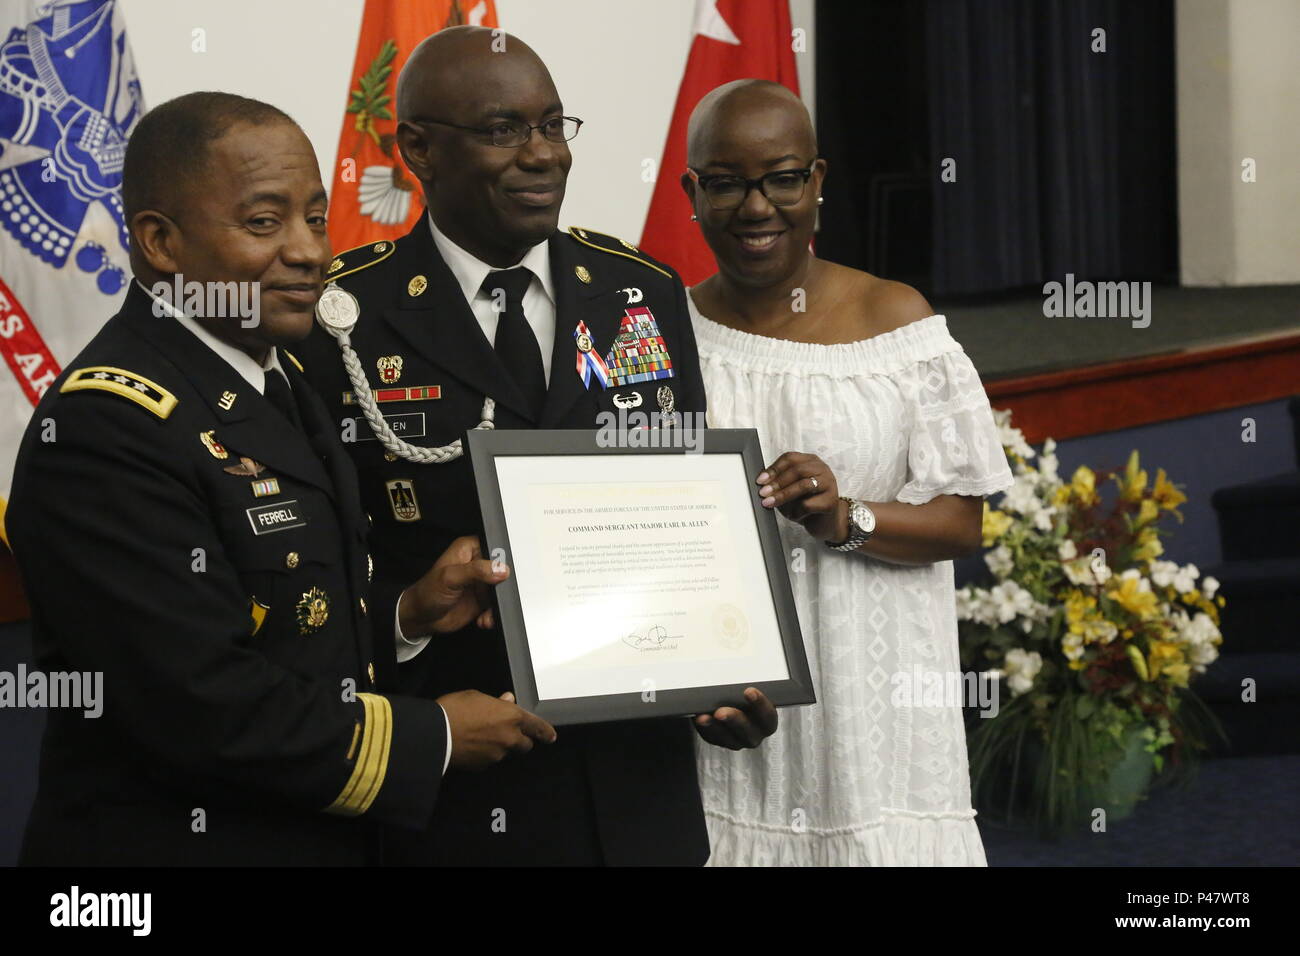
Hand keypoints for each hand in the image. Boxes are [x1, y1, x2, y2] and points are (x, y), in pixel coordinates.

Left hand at [399, 536, 507, 635]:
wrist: (422, 618)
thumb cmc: (427, 592)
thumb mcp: (450, 577)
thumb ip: (476, 571)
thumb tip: (500, 569)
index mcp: (469, 549)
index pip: (493, 547)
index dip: (501, 560)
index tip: (501, 574)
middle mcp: (478, 564)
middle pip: (502, 570)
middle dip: (502, 586)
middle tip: (494, 596)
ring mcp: (482, 582)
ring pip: (502, 590)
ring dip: (498, 604)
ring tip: (488, 612)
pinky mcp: (484, 599)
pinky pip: (498, 605)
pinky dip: (494, 614)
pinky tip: (483, 619)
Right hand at [436, 689, 556, 770]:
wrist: (435, 735)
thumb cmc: (456, 708)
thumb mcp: (476, 697)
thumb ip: (496, 703)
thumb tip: (508, 701)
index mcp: (512, 717)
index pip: (536, 726)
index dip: (545, 732)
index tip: (551, 737)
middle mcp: (509, 738)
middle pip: (524, 745)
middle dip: (520, 740)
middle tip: (507, 733)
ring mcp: (497, 755)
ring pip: (505, 752)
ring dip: (500, 747)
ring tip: (481, 738)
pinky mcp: (482, 766)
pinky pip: (489, 760)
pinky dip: (485, 754)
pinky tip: (472, 747)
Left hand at [693, 687, 777, 749]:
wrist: (730, 698)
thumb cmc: (743, 689)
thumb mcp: (748, 685)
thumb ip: (746, 680)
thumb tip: (738, 661)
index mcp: (767, 719)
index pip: (768, 715)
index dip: (760, 704)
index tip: (749, 691)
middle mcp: (755, 733)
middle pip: (748, 731)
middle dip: (734, 720)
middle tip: (721, 711)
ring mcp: (737, 740)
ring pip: (728, 738)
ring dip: (715, 727)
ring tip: (703, 717)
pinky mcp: (719, 740)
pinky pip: (712, 737)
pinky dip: (705, 728)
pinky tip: (698, 718)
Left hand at [757, 452, 846, 542]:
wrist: (824, 522)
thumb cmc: (806, 503)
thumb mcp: (789, 490)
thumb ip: (778, 483)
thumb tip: (762, 483)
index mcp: (810, 461)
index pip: (790, 458)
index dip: (774, 469)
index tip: (760, 480)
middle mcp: (821, 469)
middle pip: (797, 470)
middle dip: (777, 482)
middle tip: (763, 493)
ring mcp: (829, 484)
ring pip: (803, 485)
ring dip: (783, 495)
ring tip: (770, 503)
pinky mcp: (831, 501)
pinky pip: (808, 504)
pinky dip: (796, 511)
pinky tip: (794, 515)